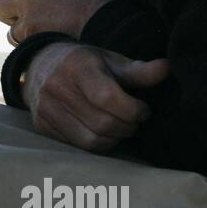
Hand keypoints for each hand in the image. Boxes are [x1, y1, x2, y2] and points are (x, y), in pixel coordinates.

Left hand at [0, 0, 121, 45]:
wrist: (112, 23)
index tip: (52, 14)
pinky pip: (24, 51)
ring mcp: (27, 17)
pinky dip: (34, 54)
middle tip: (24, 27)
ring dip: (26, 41)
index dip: (38, 5)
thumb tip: (61, 3)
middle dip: (6, 17)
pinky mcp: (31, 38)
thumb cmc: (106, 6)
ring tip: (49, 45)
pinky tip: (52, 54)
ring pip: (12, 34)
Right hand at [22, 42, 169, 151]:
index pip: (108, 98)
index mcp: (77, 66)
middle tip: (135, 121)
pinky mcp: (42, 125)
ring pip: (91, 140)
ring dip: (115, 139)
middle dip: (128, 127)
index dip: (133, 109)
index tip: (143, 109)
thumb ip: (138, 70)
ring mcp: (46, 108)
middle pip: (103, 123)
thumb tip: (167, 69)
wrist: (39, 64)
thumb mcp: (110, 60)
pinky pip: (77, 146)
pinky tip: (104, 133)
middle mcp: (57, 87)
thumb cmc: (84, 63)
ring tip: (121, 127)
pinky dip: (97, 144)